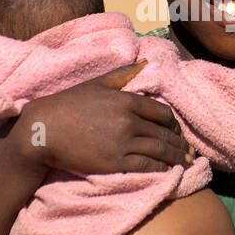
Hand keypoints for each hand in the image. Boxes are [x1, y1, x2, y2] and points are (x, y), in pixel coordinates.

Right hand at [11, 61, 192, 174]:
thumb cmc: (68, 105)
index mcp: (126, 100)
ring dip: (178, 158)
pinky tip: (169, 172)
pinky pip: (147, 165)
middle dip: (181, 144)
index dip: (174, 124)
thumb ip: (122, 74)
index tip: (178, 132)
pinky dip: (162, 169)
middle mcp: (128, 120)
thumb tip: (144, 62)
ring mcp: (122, 141)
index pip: (163, 113)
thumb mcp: (96, 83)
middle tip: (191, 152)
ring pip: (160, 150)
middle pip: (165, 133)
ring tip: (187, 163)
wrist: (44, 130)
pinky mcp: (115, 161)